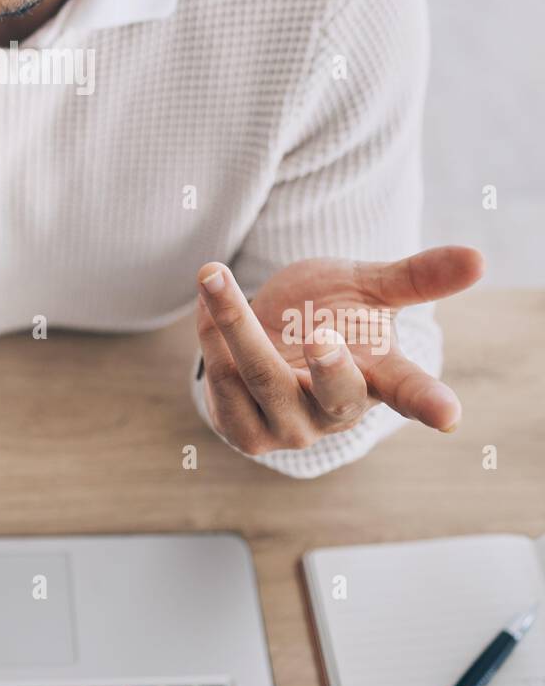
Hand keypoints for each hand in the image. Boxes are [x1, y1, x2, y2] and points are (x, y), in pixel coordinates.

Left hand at [195, 246, 484, 454]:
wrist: (269, 339)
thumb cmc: (328, 316)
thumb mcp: (369, 290)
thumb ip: (416, 277)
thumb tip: (479, 257)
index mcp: (378, 380)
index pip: (410, 394)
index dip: (429, 403)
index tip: (450, 414)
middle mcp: (336, 412)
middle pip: (333, 394)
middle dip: (326, 367)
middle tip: (322, 333)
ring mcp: (288, 426)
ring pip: (261, 378)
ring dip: (234, 322)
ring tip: (214, 274)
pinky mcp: (242, 429)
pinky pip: (220, 378)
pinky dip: (209, 331)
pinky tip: (207, 298)